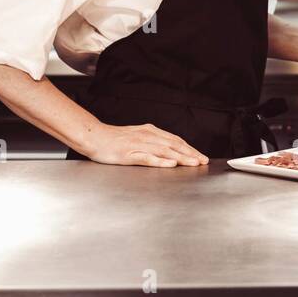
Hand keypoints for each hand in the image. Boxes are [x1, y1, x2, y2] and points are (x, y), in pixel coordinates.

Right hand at [79, 122, 207, 167]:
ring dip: (181, 157)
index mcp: (150, 132)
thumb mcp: (137, 137)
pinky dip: (160, 161)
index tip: (201, 156)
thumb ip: (152, 143)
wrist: (94, 136)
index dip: (190, 148)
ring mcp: (139, 145)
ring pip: (164, 151)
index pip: (175, 140)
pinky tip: (170, 165)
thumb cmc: (114, 140)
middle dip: (190, 153)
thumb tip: (168, 151)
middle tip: (204, 161)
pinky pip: (147, 158)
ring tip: (193, 163)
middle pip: (173, 145)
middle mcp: (147, 136)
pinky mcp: (129, 154)